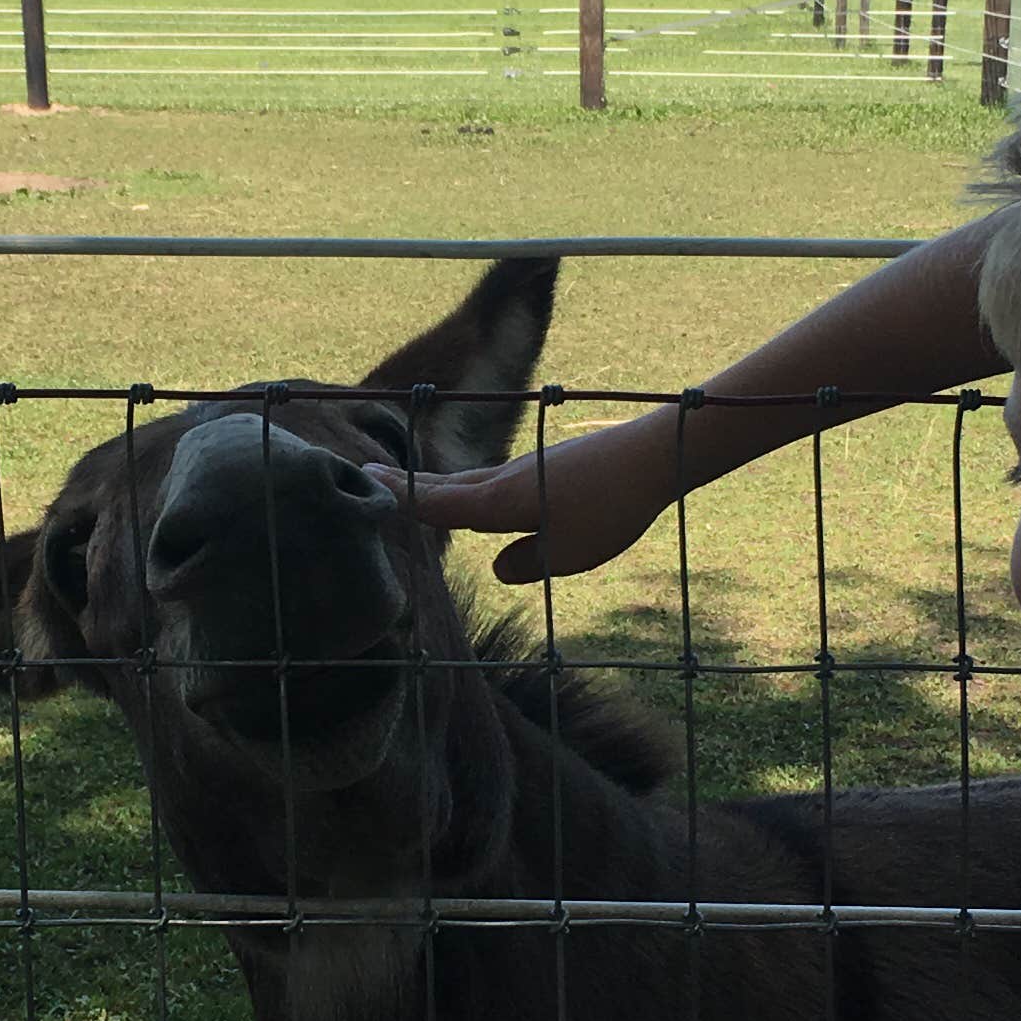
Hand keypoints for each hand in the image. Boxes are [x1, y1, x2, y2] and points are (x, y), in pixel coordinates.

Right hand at [375, 413, 680, 587]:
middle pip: (449, 484)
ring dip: (444, 484)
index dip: (403, 500)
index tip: (366, 486)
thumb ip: (526, 563)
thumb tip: (500, 566)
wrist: (655, 454)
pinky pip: (502, 479)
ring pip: (475, 479)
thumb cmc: (609, 509)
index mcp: (498, 502)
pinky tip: (491, 495)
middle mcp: (506, 479)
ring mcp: (530, 467)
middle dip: (411, 485)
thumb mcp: (566, 554)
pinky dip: (478, 485)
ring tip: (421, 487)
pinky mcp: (553, 464)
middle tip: (372, 475)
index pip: (438, 504)